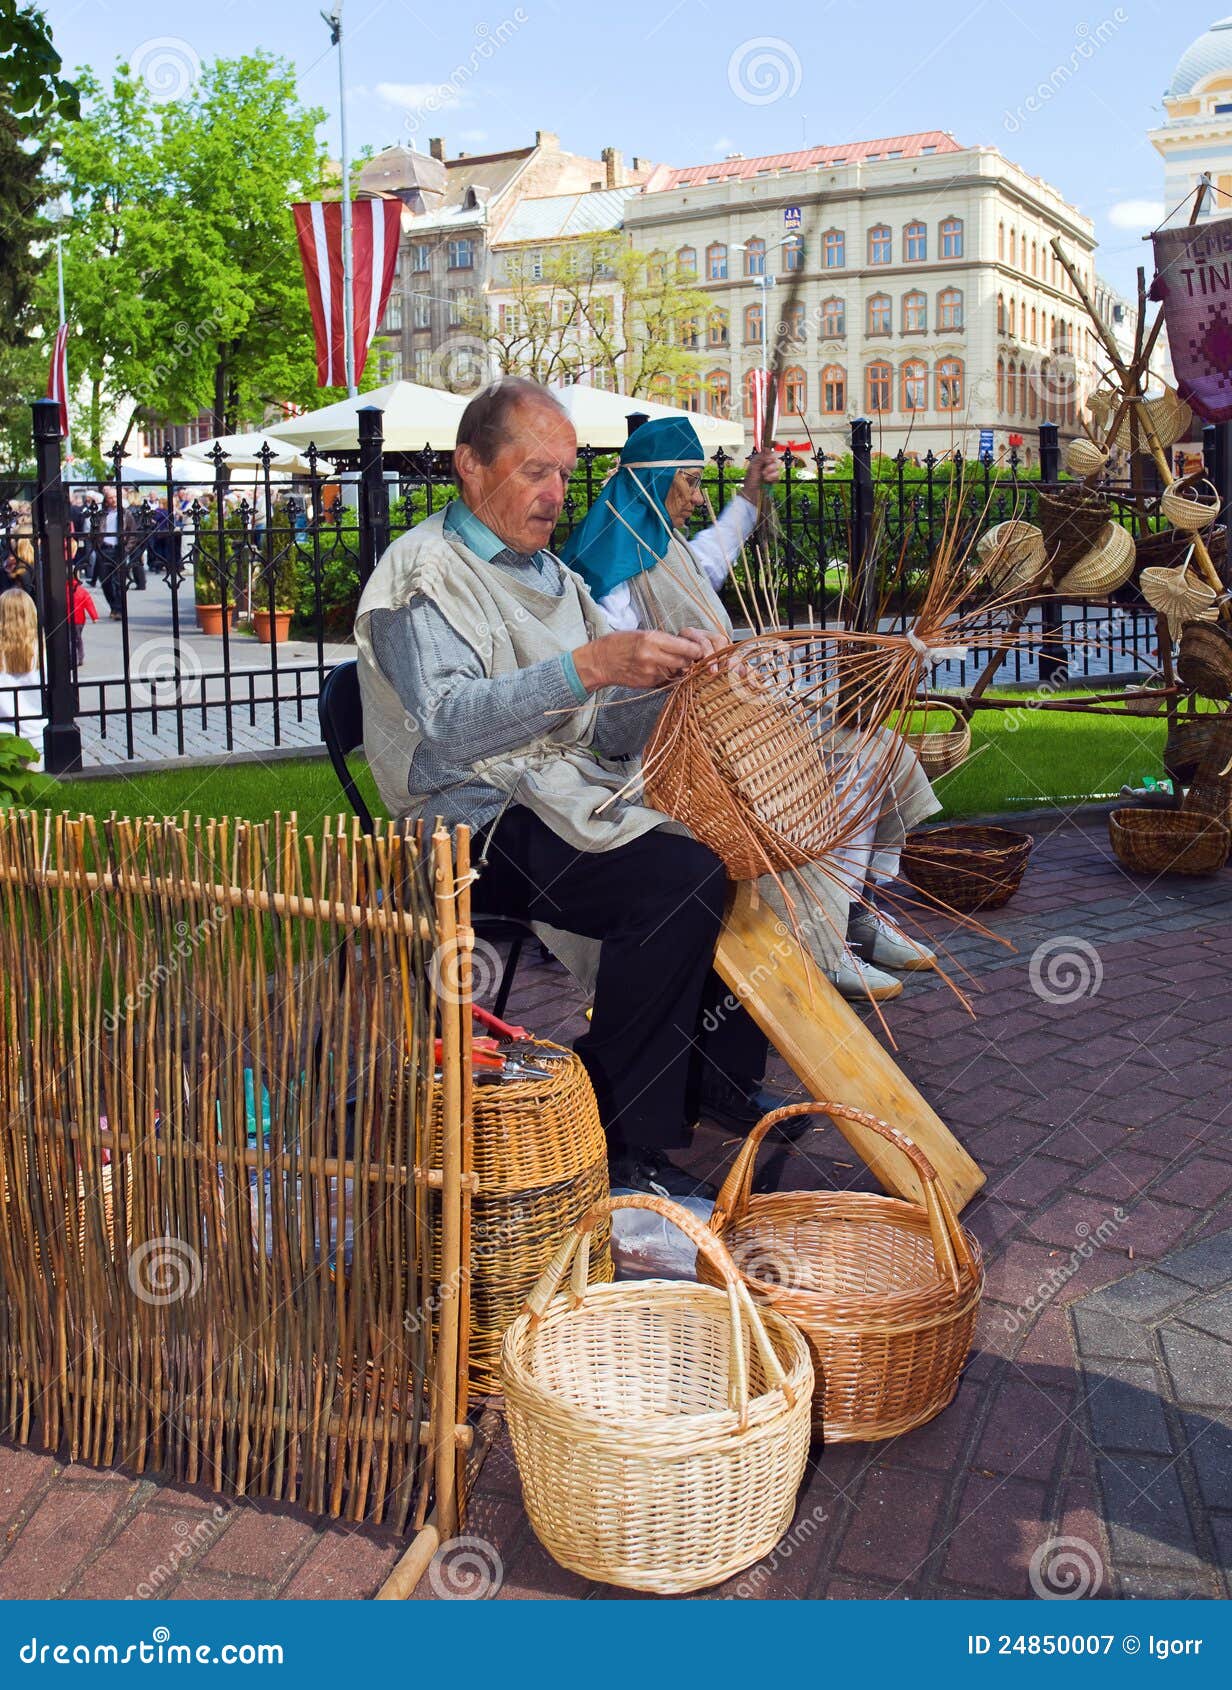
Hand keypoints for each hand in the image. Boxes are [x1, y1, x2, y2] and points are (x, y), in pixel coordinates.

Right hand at [572, 628, 720, 689]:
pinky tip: (662, 670)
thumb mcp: (643, 634)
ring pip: (677, 673)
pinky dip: (669, 676)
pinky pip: (667, 680)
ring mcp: (650, 673)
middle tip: (695, 658)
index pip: (685, 647)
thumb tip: (689, 649)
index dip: (697, 650)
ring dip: (681, 669)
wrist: (600, 661)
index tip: (702, 650)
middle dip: (692, 661)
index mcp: (651, 639)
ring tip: (676, 663)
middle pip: (685, 662)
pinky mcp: (648, 684)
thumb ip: (665, 642)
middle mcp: (652, 656)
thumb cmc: (621, 643)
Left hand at [740, 449, 782, 502]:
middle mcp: (764, 465)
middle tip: (763, 470)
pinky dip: (773, 478)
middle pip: (773, 459)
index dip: (771, 449)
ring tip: (764, 477)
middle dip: (769, 464)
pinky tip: (768, 480)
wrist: (752, 494)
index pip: (767, 452)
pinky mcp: (773, 479)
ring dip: (770, 472)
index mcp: (759, 461)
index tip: (774, 447)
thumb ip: (761, 458)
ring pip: (776, 467)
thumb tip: (766, 448)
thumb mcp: (754, 468)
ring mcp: (769, 472)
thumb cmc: (750, 481)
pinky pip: (778, 475)